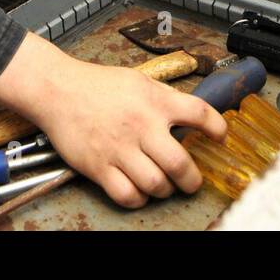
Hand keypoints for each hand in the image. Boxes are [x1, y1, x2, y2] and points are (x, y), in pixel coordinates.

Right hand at [0, 33, 227, 207]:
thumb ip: (165, 98)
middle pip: (180, 164)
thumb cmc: (98, 85)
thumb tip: (191, 116)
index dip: (217, 128)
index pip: (200, 114)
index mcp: (155, 101)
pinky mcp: (99, 167)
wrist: (58, 90)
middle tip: (193, 181)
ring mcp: (119, 149)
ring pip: (156, 185)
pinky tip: (140, 190)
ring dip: (166, 190)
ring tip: (165, 186)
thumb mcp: (139, 81)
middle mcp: (141, 125)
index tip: (221, 138)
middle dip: (193, 180)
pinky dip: (139, 198)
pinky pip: (127, 195)